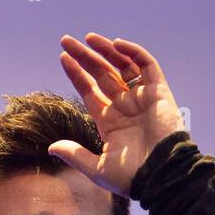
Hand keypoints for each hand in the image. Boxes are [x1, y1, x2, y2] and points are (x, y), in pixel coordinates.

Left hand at [50, 33, 184, 196]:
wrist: (162, 175)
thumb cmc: (131, 177)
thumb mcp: (97, 168)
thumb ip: (75, 155)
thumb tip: (51, 147)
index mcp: (110, 121)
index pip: (90, 91)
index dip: (77, 74)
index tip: (62, 58)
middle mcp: (125, 106)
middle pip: (102, 74)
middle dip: (85, 57)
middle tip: (66, 41)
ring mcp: (141, 98)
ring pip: (122, 65)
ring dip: (106, 50)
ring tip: (88, 38)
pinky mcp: (159, 92)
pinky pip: (147, 65)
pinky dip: (134, 52)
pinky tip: (116, 44)